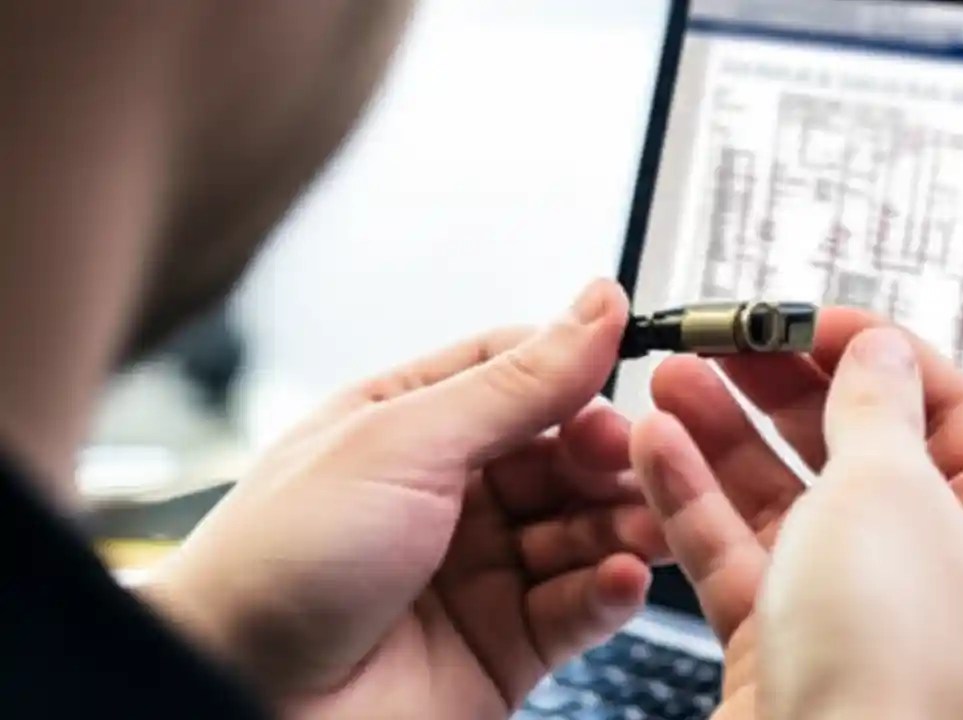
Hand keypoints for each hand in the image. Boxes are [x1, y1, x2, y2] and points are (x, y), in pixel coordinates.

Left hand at [143, 279, 666, 718]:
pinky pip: (579, 607)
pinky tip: (619, 577)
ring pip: (583, 530)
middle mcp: (448, 494)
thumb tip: (595, 307)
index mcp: (410, 426)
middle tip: (645, 455)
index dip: (580, 367)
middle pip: (564, 453)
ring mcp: (478, 570)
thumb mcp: (402, 444)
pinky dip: (609, 591)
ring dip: (624, 521)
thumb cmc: (273, 568)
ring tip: (647, 520)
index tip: (640, 364)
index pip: (520, 373)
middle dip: (608, 454)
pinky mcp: (504, 645)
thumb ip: (514, 383)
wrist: (235, 703)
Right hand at [630, 309, 962, 718]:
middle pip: (857, 446)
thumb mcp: (889, 490)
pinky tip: (659, 447)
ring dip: (726, 434)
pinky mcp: (790, 640)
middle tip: (726, 340)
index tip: (810, 318)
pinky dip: (699, 500)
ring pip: (787, 497)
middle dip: (781, 388)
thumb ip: (874, 406)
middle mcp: (941, 569)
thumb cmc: (892, 665)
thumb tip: (877, 349)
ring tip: (673, 378)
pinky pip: (742, 552)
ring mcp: (861, 607)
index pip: (950, 407)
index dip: (876, 351)